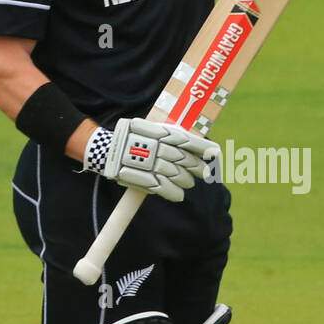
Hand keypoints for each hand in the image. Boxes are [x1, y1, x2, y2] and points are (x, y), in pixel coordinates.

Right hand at [84, 118, 218, 202]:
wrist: (108, 150)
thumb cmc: (133, 137)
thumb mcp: (151, 128)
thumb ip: (170, 134)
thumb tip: (193, 142)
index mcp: (162, 133)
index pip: (189, 140)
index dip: (204, 148)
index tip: (216, 153)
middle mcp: (159, 148)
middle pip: (187, 161)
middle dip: (198, 168)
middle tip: (204, 173)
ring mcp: (152, 164)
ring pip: (179, 176)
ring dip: (187, 181)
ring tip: (188, 183)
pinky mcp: (145, 180)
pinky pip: (166, 189)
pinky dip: (175, 193)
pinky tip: (179, 194)